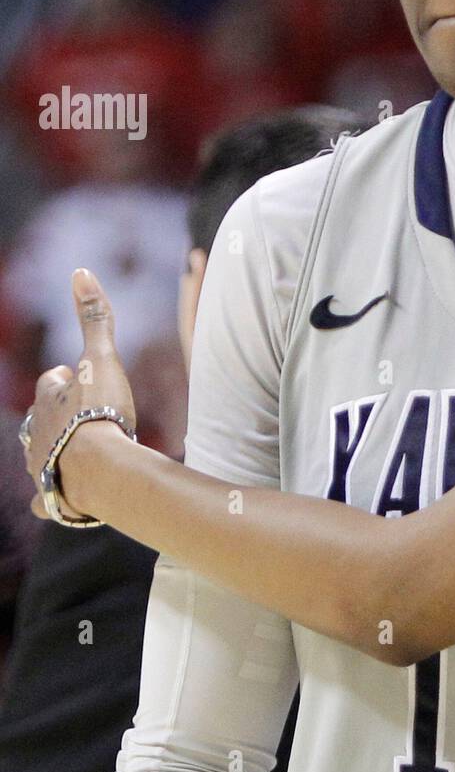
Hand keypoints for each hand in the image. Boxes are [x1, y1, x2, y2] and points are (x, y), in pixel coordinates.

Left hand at [22, 269, 136, 518]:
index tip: (82, 379)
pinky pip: (44, 499)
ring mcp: (40, 465)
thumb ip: (95, 318)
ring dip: (58, 450)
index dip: (67, 378)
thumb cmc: (101, 413)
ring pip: (42, 454)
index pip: (51, 380)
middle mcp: (36, 432)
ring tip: (83, 453)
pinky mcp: (51, 497)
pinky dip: (49, 498)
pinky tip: (55, 500)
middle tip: (87, 417)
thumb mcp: (102, 359)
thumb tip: (80, 271)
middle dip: (59, 415)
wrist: (100, 471)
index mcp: (47, 398)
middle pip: (43, 418)